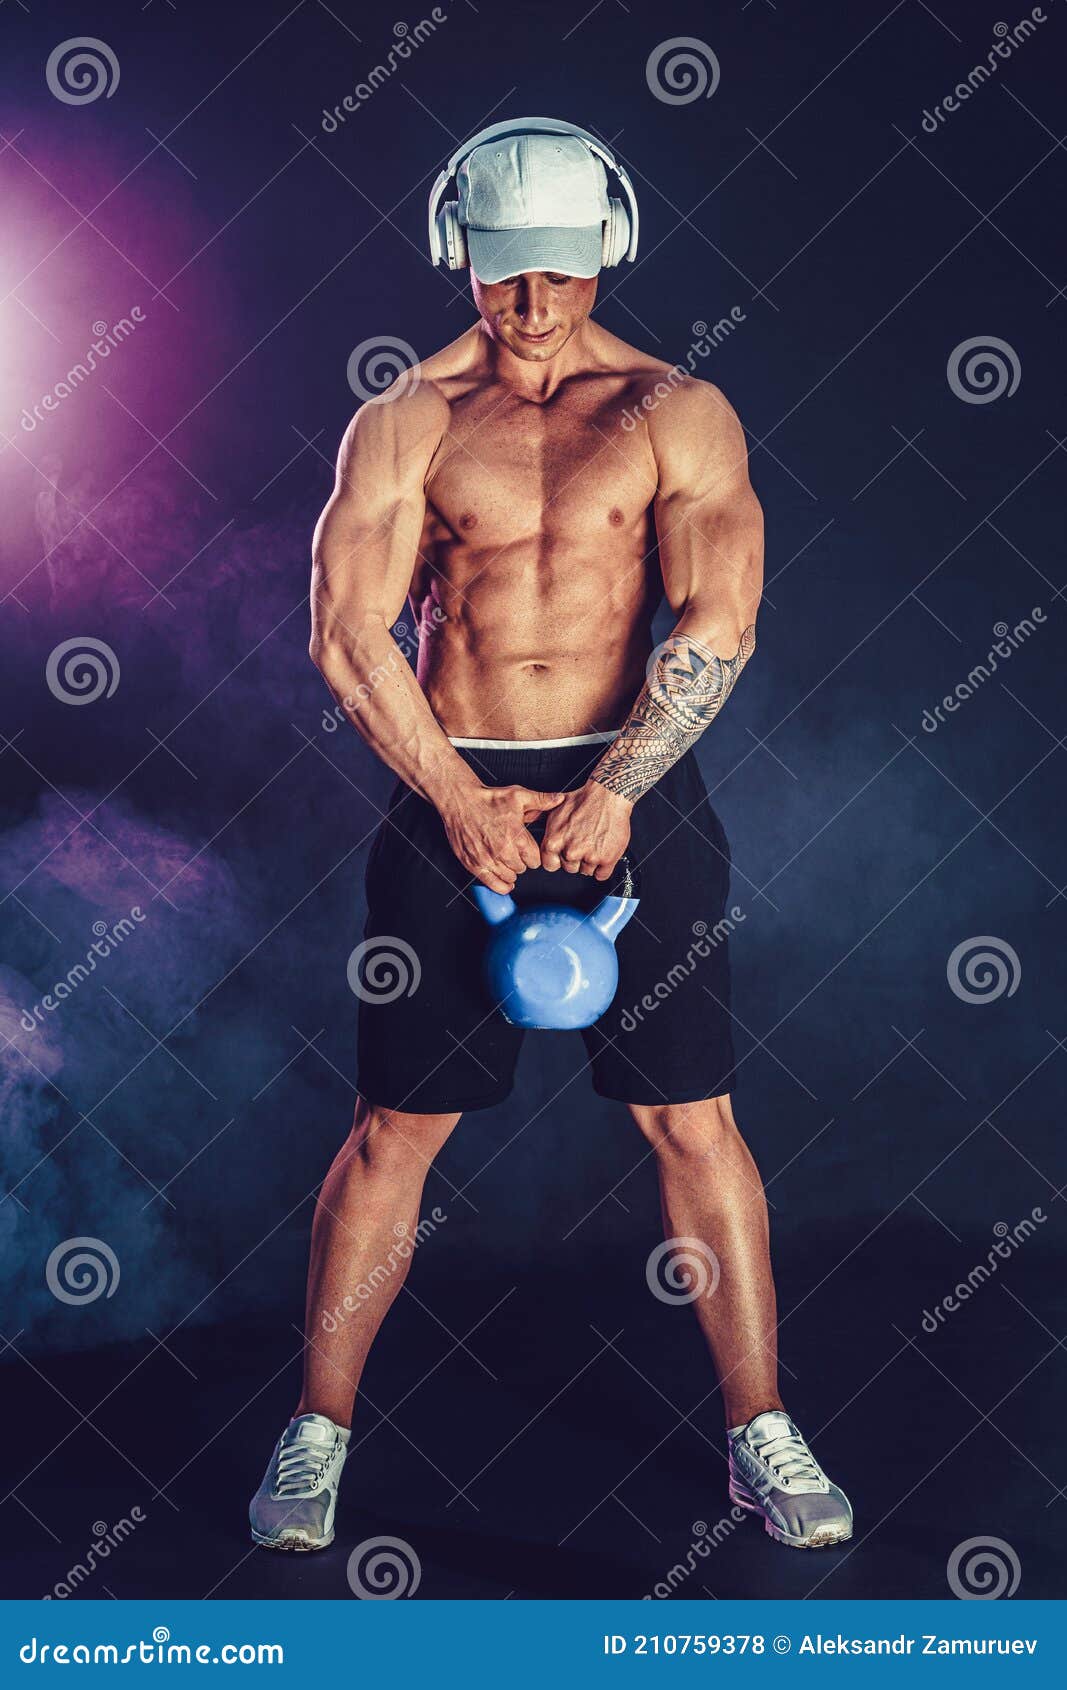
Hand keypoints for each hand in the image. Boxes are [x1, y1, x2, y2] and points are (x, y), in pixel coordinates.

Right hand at [439, 783, 564, 893]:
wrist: (460, 801)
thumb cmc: (488, 798)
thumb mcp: (518, 795)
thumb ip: (542, 800)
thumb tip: (560, 799)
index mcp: (517, 837)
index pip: (535, 861)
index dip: (532, 855)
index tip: (527, 849)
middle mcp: (503, 851)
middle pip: (523, 870)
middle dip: (521, 862)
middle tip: (514, 851)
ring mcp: (488, 860)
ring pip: (509, 877)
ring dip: (510, 871)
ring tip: (506, 860)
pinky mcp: (474, 864)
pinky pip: (492, 884)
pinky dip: (500, 885)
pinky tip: (504, 881)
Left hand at [540, 780, 632, 878]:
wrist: (608, 795)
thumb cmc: (583, 800)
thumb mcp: (556, 810)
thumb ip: (546, 827)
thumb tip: (533, 829)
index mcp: (554, 841)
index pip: (550, 865)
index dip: (557, 860)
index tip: (563, 855)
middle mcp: (570, 851)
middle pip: (570, 868)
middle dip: (576, 859)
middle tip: (583, 843)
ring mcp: (589, 856)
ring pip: (586, 871)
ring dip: (591, 862)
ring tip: (594, 843)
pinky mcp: (607, 858)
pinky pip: (602, 875)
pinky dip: (604, 867)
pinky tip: (604, 853)